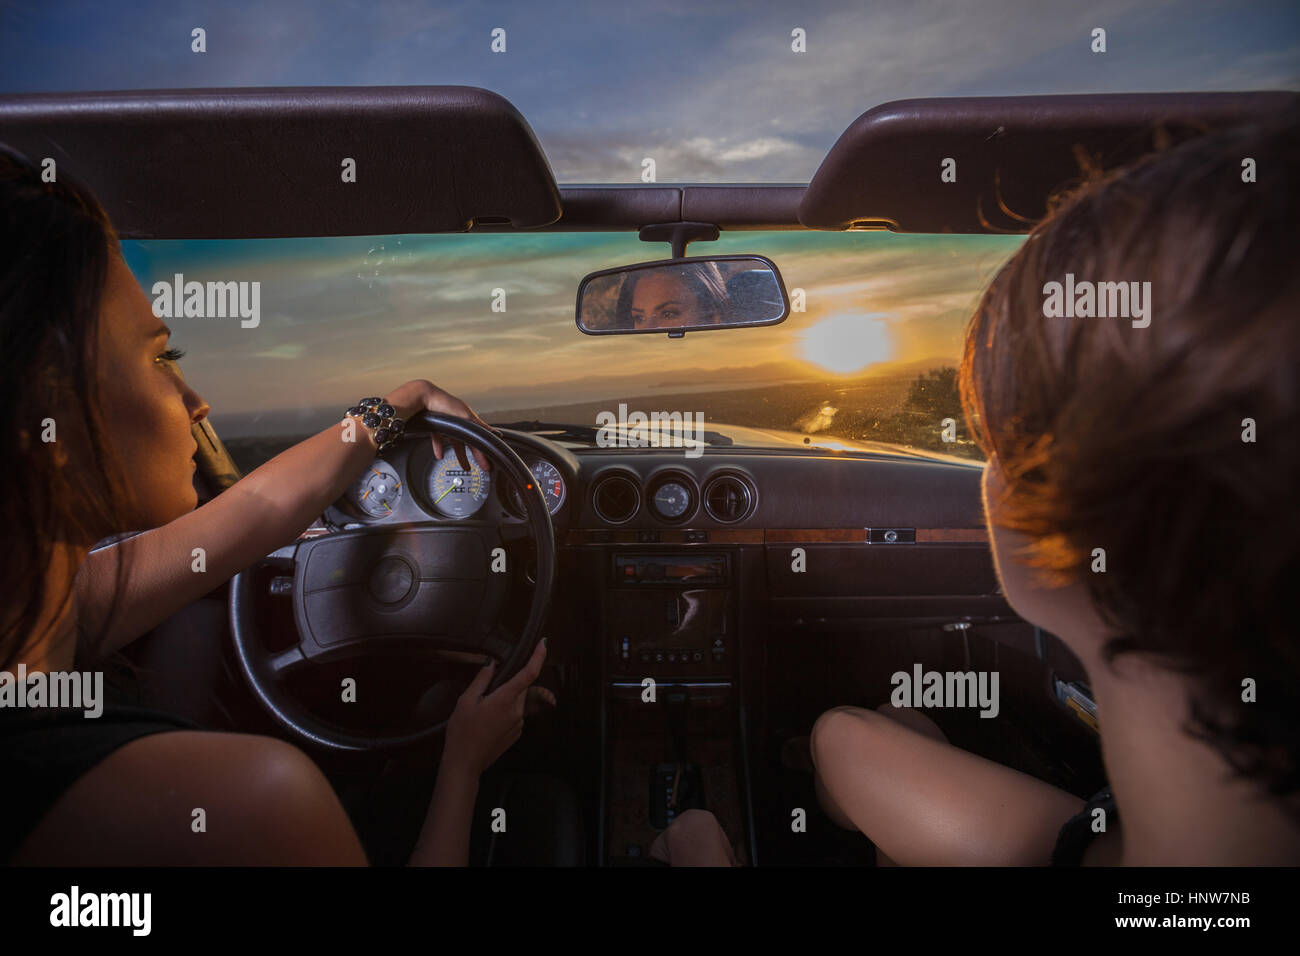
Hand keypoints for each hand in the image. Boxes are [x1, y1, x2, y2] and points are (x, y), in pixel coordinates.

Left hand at [383, 379, 499, 471]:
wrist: (423, 397)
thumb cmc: (444, 402)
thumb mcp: (466, 417)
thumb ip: (480, 427)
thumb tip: (496, 434)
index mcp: (468, 418)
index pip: (480, 437)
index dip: (484, 449)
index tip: (489, 460)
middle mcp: (458, 420)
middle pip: (470, 441)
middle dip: (476, 455)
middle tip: (483, 466)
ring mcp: (446, 423)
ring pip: (456, 442)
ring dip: (461, 454)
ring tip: (465, 465)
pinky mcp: (434, 424)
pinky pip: (438, 438)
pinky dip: (439, 447)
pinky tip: (440, 455)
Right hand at [442, 639, 547, 777]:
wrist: (465, 763)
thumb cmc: (462, 732)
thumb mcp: (465, 701)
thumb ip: (482, 680)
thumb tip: (492, 664)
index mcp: (505, 699)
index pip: (529, 674)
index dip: (538, 657)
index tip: (543, 644)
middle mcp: (517, 711)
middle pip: (520, 687)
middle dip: (507, 684)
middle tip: (486, 694)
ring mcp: (518, 724)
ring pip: (516, 701)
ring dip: (504, 700)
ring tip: (483, 712)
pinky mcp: (517, 733)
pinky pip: (514, 715)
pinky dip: (504, 712)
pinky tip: (487, 722)